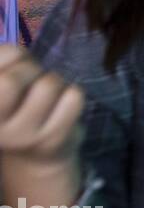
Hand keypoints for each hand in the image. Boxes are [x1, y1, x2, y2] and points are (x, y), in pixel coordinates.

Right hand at [0, 45, 84, 206]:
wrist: (35, 154)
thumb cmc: (16, 101)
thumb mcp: (4, 75)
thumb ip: (4, 57)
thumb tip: (15, 53)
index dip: (6, 57)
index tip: (9, 69)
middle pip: (9, 81)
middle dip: (28, 69)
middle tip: (30, 78)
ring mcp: (23, 138)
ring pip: (48, 84)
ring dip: (53, 80)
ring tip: (46, 92)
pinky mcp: (54, 140)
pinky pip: (73, 96)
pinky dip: (71, 92)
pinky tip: (62, 104)